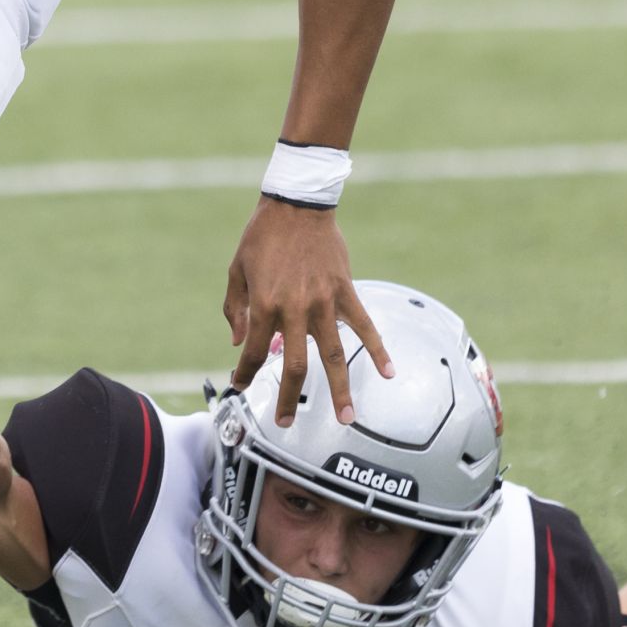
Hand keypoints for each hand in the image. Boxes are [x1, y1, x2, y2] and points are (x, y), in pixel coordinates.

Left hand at [223, 199, 392, 427]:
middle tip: (286, 422)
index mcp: (265, 305)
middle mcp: (295, 309)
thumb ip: (236, 308)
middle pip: (295, 366)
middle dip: (290, 398)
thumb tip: (240, 342)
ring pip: (333, 355)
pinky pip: (365, 325)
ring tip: (345, 417)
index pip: (256, 352)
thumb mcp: (237, 270)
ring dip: (340, 389)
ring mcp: (324, 302)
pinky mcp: (345, 292)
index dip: (247, 373)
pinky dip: (378, 349)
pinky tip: (389, 372)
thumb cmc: (262, 236)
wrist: (296, 204)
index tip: (242, 385)